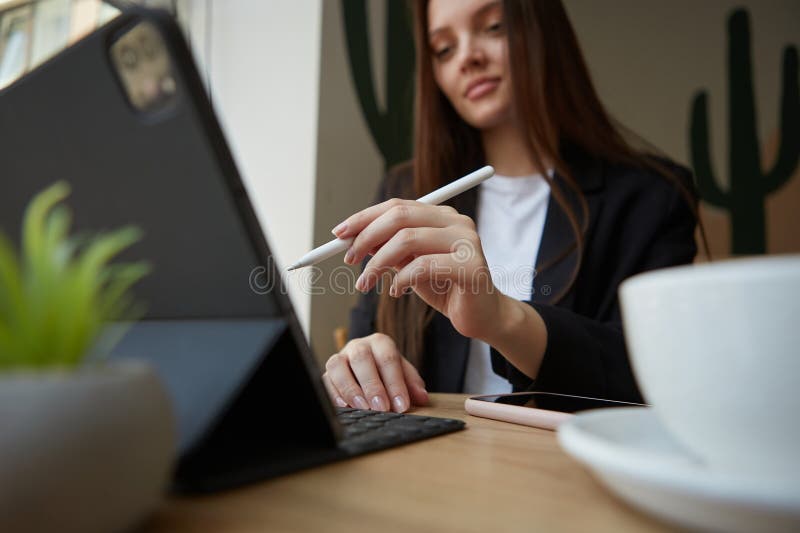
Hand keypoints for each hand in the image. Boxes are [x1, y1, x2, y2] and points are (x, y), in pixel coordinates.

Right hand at [322, 333, 428, 411]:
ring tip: (363, 408)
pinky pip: (326, 379)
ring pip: (338, 365)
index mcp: (380, 342)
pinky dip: (334, 393)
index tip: (401, 405)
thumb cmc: (387, 372)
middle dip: (372, 385)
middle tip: (382, 407)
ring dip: (350, 388)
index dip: (395, 383)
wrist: (368, 368)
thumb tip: (422, 397)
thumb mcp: (404, 375)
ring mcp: (340, 357)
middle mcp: (358, 346)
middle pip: (361, 358)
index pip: (388, 359)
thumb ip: (412, 384)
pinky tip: (345, 406)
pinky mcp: (327, 372)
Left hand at [333, 198, 503, 339]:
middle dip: (366, 237)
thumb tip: (352, 237)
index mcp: (441, 216)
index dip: (364, 217)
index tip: (339, 234)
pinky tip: (396, 292)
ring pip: (407, 240)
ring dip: (377, 263)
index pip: (396, 206)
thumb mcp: (410, 264)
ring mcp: (467, 241)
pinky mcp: (471, 266)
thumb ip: (389, 248)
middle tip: (349, 259)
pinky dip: (401, 279)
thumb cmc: (445, 288)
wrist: (482, 316)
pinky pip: (423, 266)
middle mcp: (456, 222)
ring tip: (365, 283)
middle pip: (400, 216)